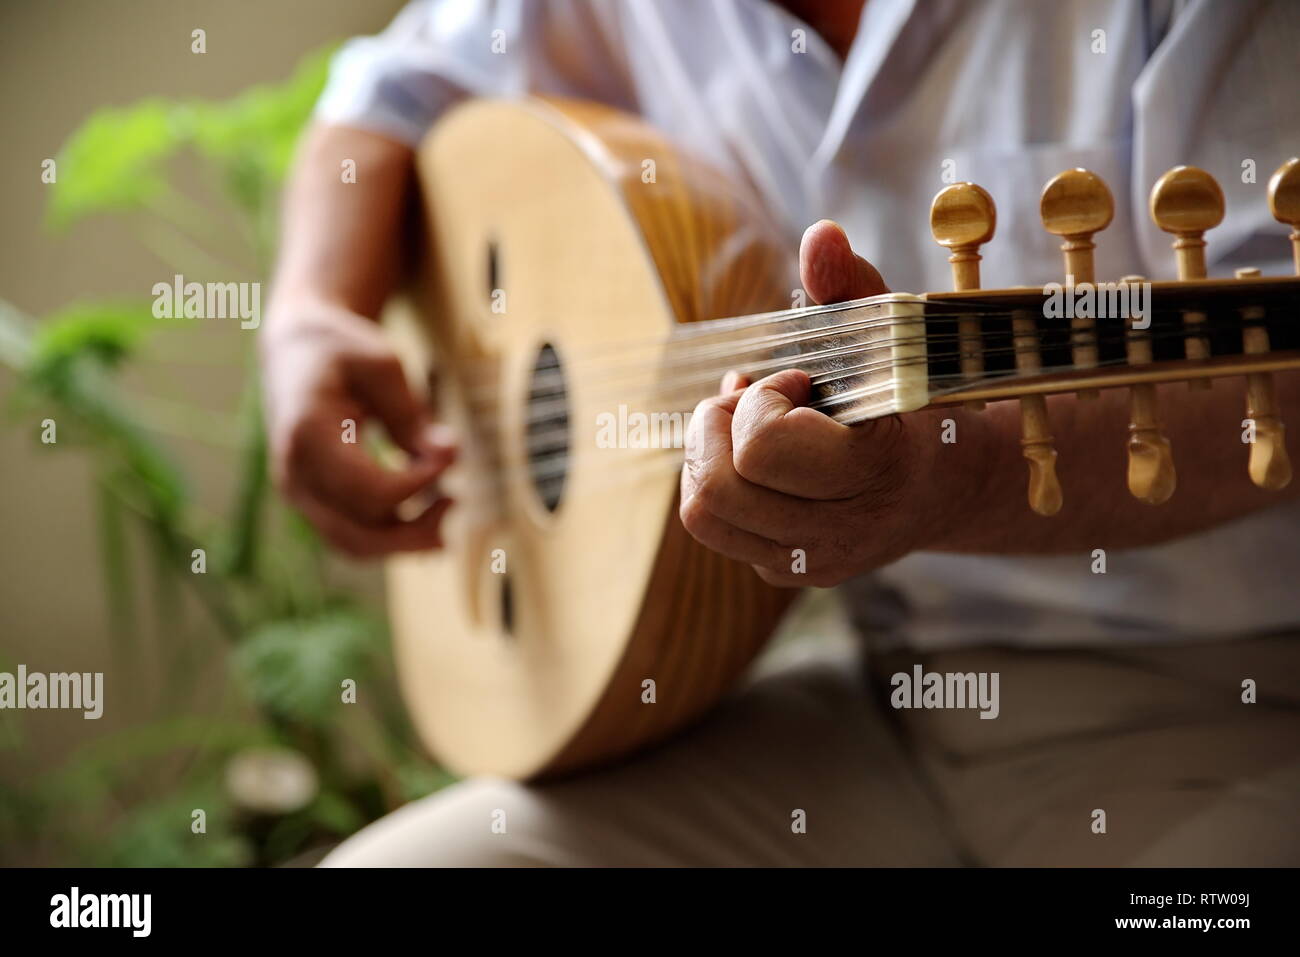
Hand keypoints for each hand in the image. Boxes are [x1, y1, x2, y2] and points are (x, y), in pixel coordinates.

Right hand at [261, 299, 455, 557]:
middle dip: (416, 529)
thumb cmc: (343, 350)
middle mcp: (295, 474)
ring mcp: (298, 493)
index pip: (369, 491)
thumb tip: (451, 456)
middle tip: (455, 501)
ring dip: (406, 540)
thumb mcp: (382, 365)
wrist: (297, 349)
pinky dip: (390, 536)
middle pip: (360, 534)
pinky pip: (350, 538)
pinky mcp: (310, 500)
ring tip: (445, 507)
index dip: (418, 484)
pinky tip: (424, 513)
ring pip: (354, 546)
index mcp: (307, 435)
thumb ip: (413, 415)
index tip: (448, 455)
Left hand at [679, 220, 941, 586]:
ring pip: (703, 514)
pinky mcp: (788, 571)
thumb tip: (819, 235)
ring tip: (740, 422)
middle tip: (747, 398)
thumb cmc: (916, 400)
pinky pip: (714, 529)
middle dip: (715, 428)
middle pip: (716, 488)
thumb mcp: (894, 338)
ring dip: (705, 454)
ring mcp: (812, 562)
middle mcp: (842, 532)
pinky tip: (750, 455)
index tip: (797, 381)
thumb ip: (853, 287)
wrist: (951, 486)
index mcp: (876, 472)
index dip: (763, 401)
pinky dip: (716, 482)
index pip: (763, 447)